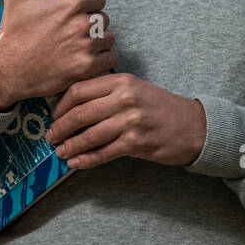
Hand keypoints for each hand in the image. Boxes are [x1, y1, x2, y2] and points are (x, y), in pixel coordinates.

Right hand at [0, 0, 117, 111]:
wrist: (6, 71)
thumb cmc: (12, 34)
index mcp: (70, 4)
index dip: (87, 7)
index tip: (74, 16)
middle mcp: (82, 24)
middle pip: (104, 19)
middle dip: (91, 25)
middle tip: (74, 34)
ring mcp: (86, 47)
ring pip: (108, 38)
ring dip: (98, 42)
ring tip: (79, 47)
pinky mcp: (87, 68)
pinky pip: (111, 58)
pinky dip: (103, 60)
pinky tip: (87, 60)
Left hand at [44, 72, 206, 168]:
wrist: (193, 125)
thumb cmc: (161, 108)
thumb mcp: (135, 89)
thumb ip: (108, 92)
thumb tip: (74, 106)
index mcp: (122, 81)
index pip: (79, 89)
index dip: (61, 105)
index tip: (55, 115)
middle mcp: (124, 98)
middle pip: (80, 113)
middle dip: (60, 127)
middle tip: (51, 136)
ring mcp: (130, 121)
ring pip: (89, 135)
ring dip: (70, 146)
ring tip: (60, 152)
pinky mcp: (136, 142)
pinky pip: (103, 153)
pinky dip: (85, 160)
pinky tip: (75, 163)